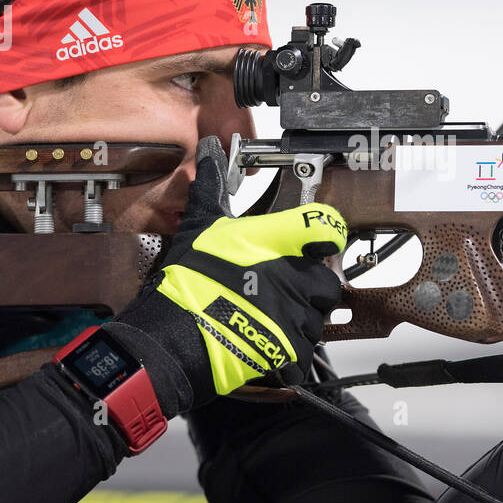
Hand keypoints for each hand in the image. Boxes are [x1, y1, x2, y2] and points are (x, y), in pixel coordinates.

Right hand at [102, 136, 346, 409]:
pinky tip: (268, 342)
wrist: (174, 334)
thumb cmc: (187, 281)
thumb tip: (209, 152)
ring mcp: (294, 312)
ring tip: (270, 318)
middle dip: (312, 288)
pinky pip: (306, 348)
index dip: (327, 234)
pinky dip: (292, 349)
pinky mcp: (290, 346)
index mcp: (275, 241)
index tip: (322, 242)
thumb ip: (212, 189)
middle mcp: (292, 275)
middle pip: (328, 280)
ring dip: (301, 319)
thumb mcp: (199, 227)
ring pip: (318, 317)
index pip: (325, 227)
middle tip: (288, 290)